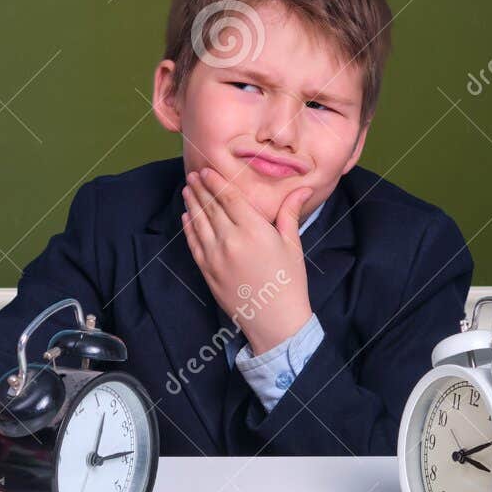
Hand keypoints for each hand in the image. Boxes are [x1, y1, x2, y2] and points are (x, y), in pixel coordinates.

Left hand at [181, 166, 311, 353]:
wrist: (275, 321)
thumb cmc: (289, 282)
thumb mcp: (292, 244)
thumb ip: (290, 213)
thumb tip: (304, 189)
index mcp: (254, 230)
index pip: (229, 198)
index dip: (216, 182)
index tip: (206, 170)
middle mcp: (231, 240)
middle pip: (211, 207)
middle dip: (200, 189)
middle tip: (192, 175)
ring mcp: (216, 256)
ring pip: (199, 223)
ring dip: (191, 204)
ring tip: (187, 190)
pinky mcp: (207, 271)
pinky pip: (194, 244)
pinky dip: (189, 228)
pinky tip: (186, 217)